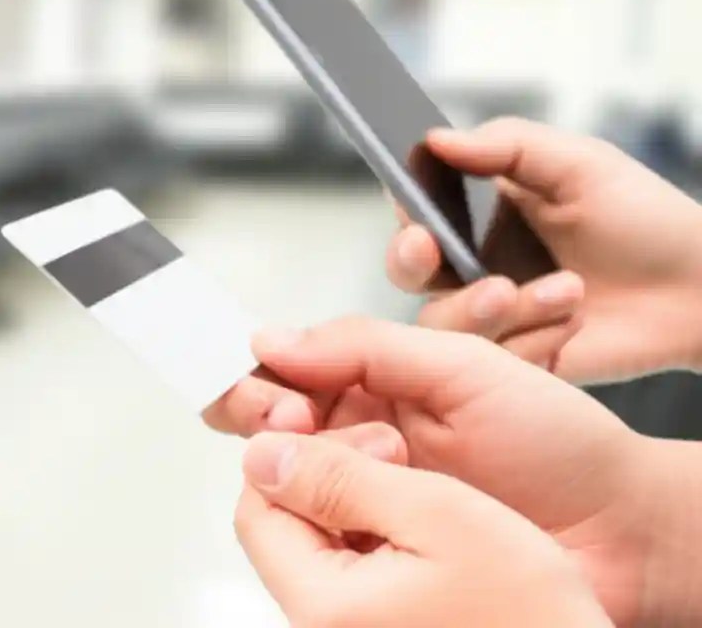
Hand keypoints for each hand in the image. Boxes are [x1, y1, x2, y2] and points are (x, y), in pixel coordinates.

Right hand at [252, 317, 655, 624]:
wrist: (619, 528)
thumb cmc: (560, 442)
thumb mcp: (465, 365)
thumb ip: (365, 345)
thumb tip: (270, 340)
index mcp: (375, 378)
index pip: (284, 371)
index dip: (264, 382)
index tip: (283, 398)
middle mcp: (360, 431)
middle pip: (269, 424)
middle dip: (277, 419)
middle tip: (304, 422)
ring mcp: (365, 490)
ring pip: (290, 476)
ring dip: (321, 462)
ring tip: (392, 453)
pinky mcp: (376, 544)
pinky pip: (323, 530)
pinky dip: (332, 518)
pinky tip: (367, 506)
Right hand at [387, 117, 701, 383]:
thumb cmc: (648, 222)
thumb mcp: (581, 164)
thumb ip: (507, 145)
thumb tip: (435, 139)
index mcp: (480, 213)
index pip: (415, 210)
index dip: (405, 216)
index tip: (417, 222)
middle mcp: (476, 265)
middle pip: (408, 271)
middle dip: (411, 263)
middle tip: (434, 256)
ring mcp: (494, 316)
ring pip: (441, 322)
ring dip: (494, 309)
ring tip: (563, 293)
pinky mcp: (516, 359)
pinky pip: (487, 362)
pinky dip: (532, 341)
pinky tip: (573, 325)